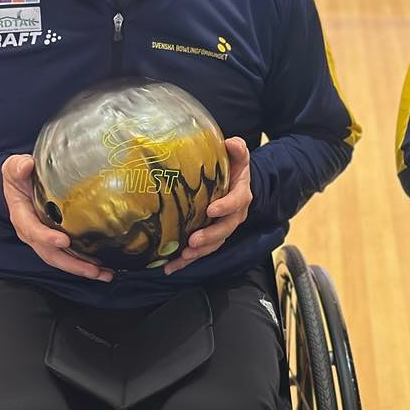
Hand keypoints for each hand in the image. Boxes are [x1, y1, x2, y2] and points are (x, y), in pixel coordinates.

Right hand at [1, 154, 112, 281]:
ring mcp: (44, 239)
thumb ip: (18, 167)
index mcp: (22, 217)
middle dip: (72, 264)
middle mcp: (33, 233)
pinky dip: (84, 263)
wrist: (18, 185)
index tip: (63, 241)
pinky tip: (102, 267)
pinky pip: (69, 255)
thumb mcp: (14, 169)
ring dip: (82, 269)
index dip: (46, 238)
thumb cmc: (18, 177)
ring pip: (62, 259)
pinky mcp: (55, 239)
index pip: (33, 230)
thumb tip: (26, 165)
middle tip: (94, 270)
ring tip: (104, 274)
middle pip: (51, 254)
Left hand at [164, 137, 251, 275]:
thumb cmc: (233, 169)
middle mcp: (234, 215)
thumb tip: (231, 142)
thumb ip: (238, 149)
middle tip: (194, 241)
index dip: (225, 207)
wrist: (235, 184)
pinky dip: (185, 261)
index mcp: (240, 195)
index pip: (236, 202)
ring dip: (199, 252)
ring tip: (183, 256)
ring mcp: (222, 228)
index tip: (211, 209)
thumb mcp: (238, 156)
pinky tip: (169, 267)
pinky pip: (200, 251)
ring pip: (214, 243)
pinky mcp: (210, 237)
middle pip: (225, 229)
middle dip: (210, 236)